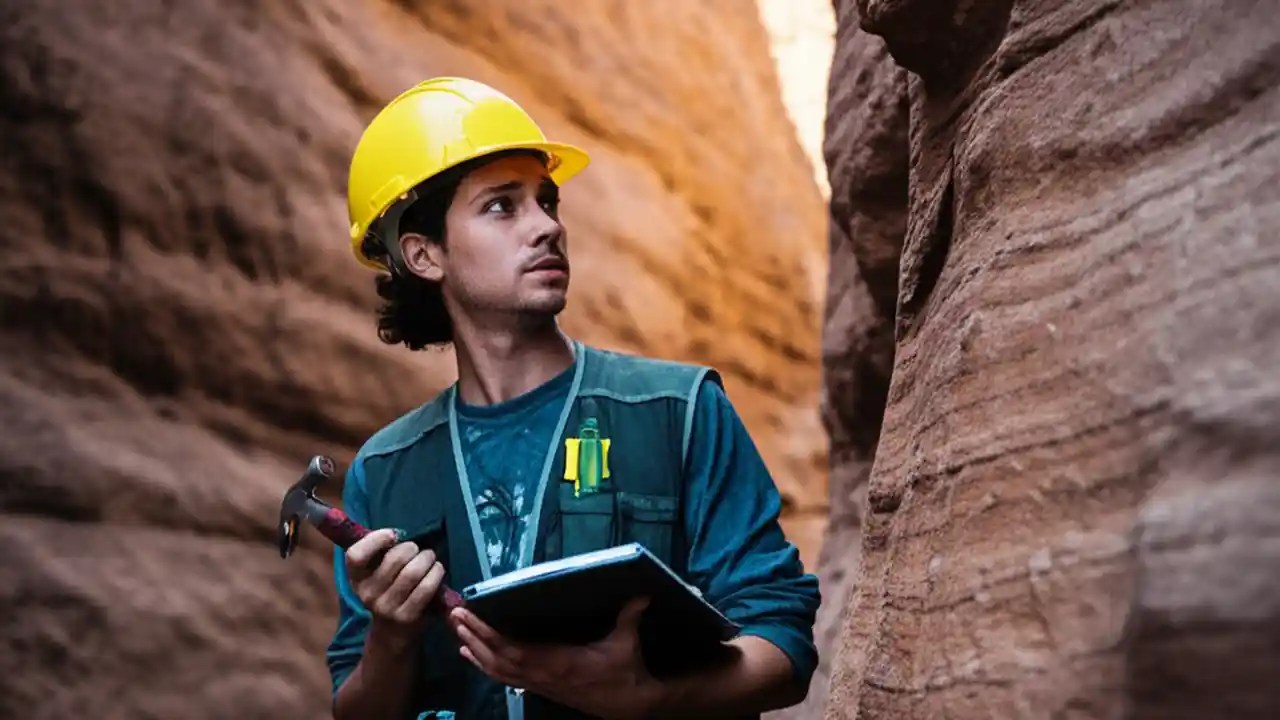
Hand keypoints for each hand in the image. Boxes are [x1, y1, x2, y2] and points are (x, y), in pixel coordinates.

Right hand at [346, 528, 445, 646]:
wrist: (392, 632)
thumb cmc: (387, 592)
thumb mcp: (375, 575)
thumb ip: (380, 554)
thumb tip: (398, 533)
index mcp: (356, 579)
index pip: (355, 555)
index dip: (375, 540)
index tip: (393, 535)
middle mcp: (367, 594)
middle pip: (393, 559)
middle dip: (412, 548)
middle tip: (418, 549)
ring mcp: (386, 607)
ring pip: (412, 572)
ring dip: (427, 559)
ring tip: (430, 558)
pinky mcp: (407, 616)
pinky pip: (426, 588)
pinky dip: (435, 574)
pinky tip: (437, 570)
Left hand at [450, 598, 662, 719]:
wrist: (628, 703)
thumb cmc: (626, 672)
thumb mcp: (628, 644)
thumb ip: (629, 617)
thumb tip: (640, 595)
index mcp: (558, 663)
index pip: (513, 650)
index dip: (488, 635)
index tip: (470, 616)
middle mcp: (543, 675)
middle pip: (497, 660)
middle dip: (474, 637)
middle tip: (454, 615)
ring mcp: (539, 684)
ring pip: (498, 671)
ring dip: (475, 651)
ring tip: (457, 630)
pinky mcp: (540, 687)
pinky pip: (505, 678)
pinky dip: (485, 666)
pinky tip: (472, 654)